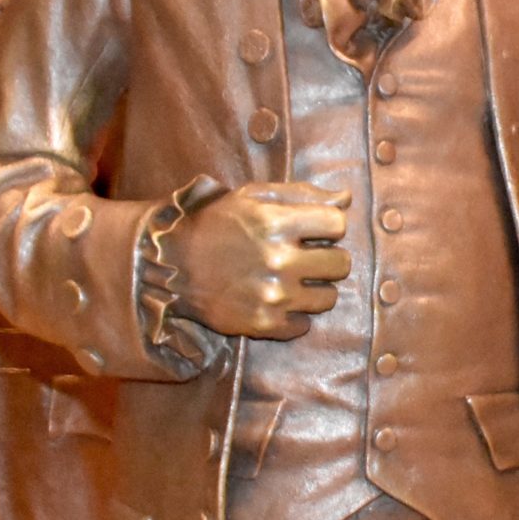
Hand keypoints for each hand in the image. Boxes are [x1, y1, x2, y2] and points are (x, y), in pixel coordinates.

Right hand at [164, 181, 351, 339]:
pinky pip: (304, 325)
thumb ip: (303, 194)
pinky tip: (276, 300)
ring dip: (315, 288)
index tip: (314, 230)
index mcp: (276, 223)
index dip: (329, 225)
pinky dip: (294, 315)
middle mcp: (278, 261)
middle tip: (307, 257)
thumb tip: (347, 199)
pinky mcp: (263, 324)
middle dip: (328, 257)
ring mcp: (272, 296)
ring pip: (328, 298)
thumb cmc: (217, 224)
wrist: (171, 265)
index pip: (338, 224)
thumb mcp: (254, 196)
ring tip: (292, 279)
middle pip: (341, 264)